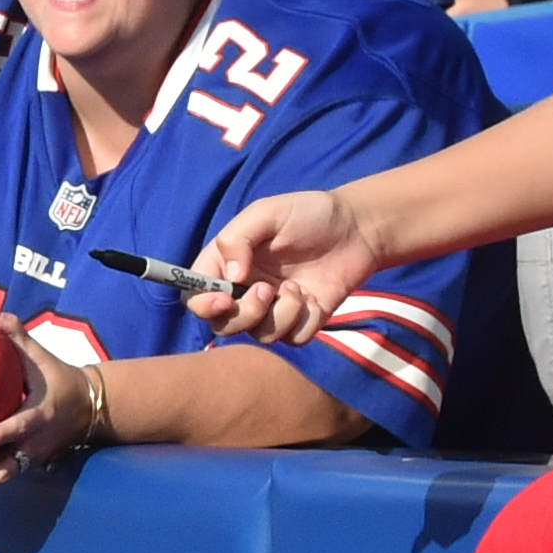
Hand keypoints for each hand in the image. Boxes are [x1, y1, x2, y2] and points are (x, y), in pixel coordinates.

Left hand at [0, 311, 90, 492]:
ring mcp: (31, 458)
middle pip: (4, 469)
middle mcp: (35, 443)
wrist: (88, 407)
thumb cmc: (58, 376)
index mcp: (41, 414)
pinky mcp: (26, 464)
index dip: (2, 433)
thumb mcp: (40, 354)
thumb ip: (13, 332)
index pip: (21, 426)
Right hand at [185, 191, 378, 343]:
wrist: (357, 229)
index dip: (202, 304)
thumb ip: (238, 239)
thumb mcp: (266, 213)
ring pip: (259, 335)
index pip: (196, 295)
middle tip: (267, 289)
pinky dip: (303, 321)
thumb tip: (232, 277)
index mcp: (225, 264)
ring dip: (279, 315)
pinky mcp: (301, 321)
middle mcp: (243, 290)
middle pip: (222, 325)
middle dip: (244, 314)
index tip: (224, 298)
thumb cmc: (307, 214)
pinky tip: (312, 297)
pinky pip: (293, 339)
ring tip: (297, 287)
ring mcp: (273, 309)